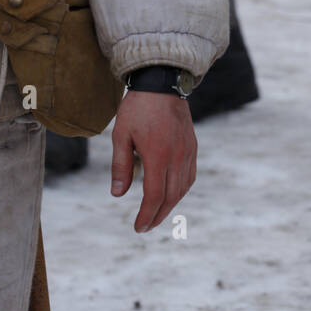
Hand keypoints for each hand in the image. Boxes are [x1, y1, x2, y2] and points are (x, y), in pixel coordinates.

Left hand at [110, 89, 196, 231]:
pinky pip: (190, 176)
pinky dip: (180, 190)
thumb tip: (118, 195)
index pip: (154, 195)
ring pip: (182, 188)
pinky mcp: (192, 147)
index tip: (138, 227)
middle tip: (146, 226)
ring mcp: (187, 152)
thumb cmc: (137, 108)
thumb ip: (120, 165)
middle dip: (157, 215)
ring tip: (156, 213)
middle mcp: (177, 157)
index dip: (147, 214)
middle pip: (170, 197)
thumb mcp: (121, 135)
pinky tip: (171, 194)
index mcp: (157, 155)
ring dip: (170, 205)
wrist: (161, 82)